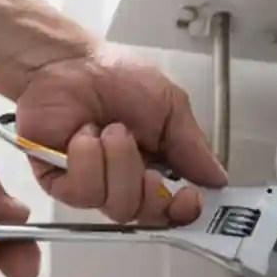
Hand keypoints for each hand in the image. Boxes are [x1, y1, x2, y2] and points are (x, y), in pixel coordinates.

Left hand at [14, 46, 226, 223]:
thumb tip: (217, 178)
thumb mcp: (169, 105)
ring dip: (118, 163)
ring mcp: (91, 184)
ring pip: (117, 206)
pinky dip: (87, 161)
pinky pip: (83, 194)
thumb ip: (193, 146)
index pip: (173, 208)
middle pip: (146, 215)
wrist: (66, 61)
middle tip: (140, 152)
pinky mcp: (59, 182)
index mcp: (154, 164)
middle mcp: (123, 180)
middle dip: (148, 187)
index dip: (183, 211)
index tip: (190, 196)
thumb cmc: (113, 75)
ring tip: (108, 130)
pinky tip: (83, 135)